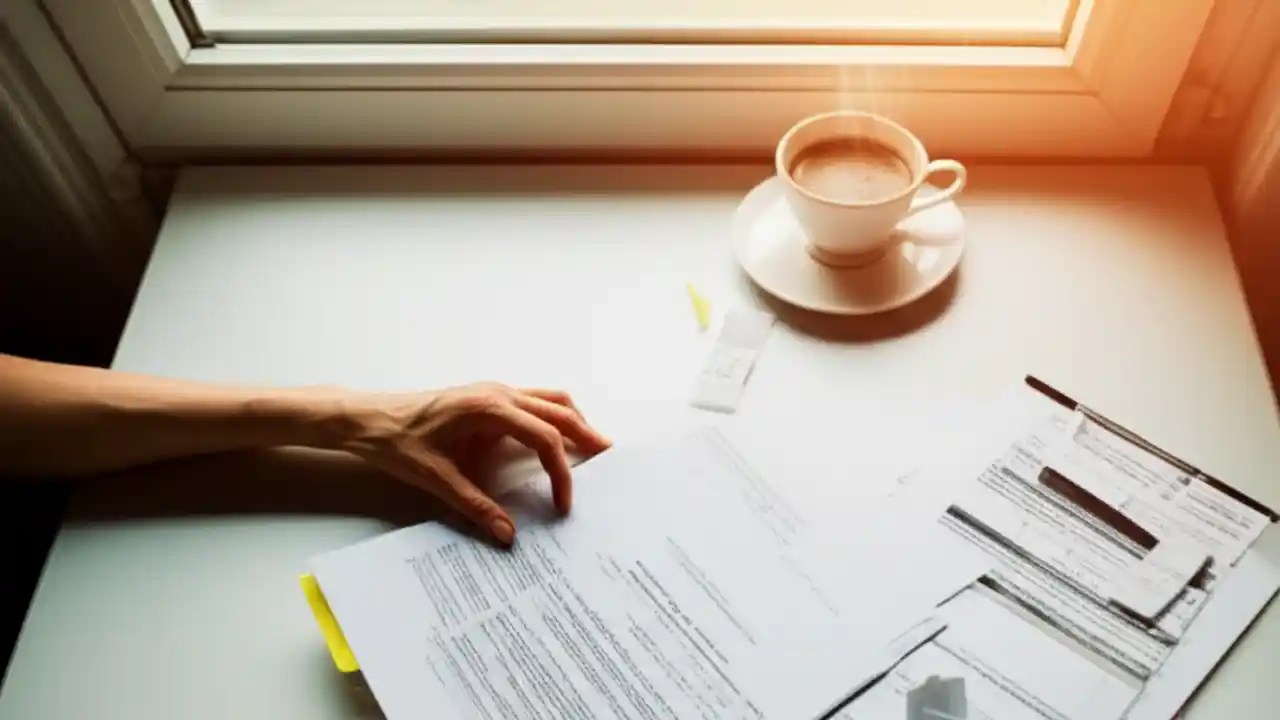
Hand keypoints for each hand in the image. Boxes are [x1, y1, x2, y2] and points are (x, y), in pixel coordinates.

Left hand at [331, 383, 610, 545]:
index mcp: (489, 408)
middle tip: (609, 456)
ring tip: (592, 446)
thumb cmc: (396, 443)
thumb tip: (508, 535)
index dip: (560, 471)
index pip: (544, 437)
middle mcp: (498, 393)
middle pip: (558, 410)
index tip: (563, 503)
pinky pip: (533, 402)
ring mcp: (494, 391)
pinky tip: (556, 439)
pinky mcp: (488, 398)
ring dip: (573, 421)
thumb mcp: (436, 479)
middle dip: (585, 434)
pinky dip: (553, 418)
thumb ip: (476, 507)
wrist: (367, 419)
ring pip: (550, 400)